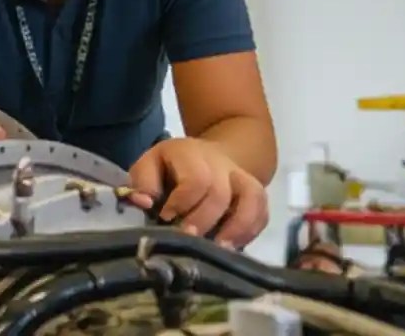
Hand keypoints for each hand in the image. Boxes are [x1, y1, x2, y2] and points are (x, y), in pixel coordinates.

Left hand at [125, 137, 267, 248]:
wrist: (206, 156)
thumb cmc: (168, 168)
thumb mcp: (147, 166)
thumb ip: (142, 183)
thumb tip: (144, 203)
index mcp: (189, 153)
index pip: (195, 177)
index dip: (183, 201)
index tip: (166, 218)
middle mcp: (220, 163)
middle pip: (221, 192)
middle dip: (205, 219)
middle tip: (190, 240)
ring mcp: (241, 178)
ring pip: (252, 198)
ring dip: (237, 227)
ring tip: (219, 250)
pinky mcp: (255, 194)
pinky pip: (263, 211)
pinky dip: (251, 231)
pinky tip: (234, 248)